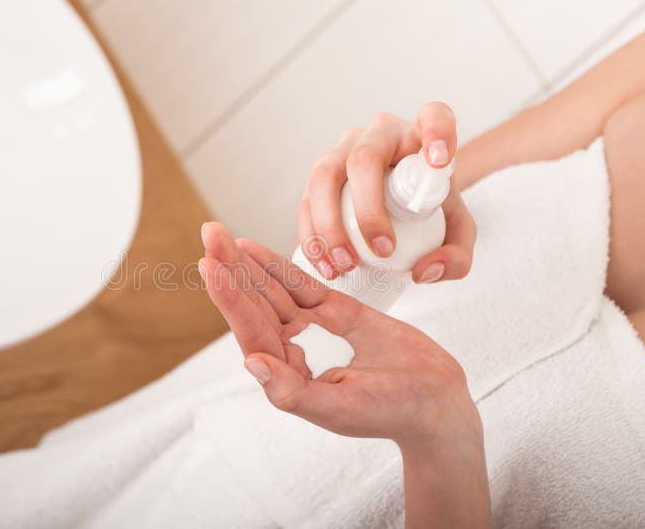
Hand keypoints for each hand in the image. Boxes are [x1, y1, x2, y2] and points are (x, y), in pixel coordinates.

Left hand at [200, 222, 489, 526]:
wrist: (435, 402)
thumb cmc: (391, 412)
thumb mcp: (340, 408)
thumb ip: (293, 392)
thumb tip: (253, 363)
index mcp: (287, 377)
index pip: (252, 332)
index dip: (230, 299)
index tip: (209, 265)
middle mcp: (292, 352)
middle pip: (254, 305)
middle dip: (230, 270)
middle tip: (209, 233)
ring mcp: (313, 330)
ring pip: (272, 292)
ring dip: (247, 264)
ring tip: (220, 235)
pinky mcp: (336, 313)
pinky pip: (300, 285)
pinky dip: (277, 266)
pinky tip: (252, 250)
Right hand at [298, 103, 475, 284]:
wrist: (400, 213)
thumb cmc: (430, 213)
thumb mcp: (455, 236)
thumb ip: (456, 258)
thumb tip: (423, 271)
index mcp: (420, 137)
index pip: (433, 116)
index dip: (437, 131)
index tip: (441, 160)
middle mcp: (379, 136)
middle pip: (364, 158)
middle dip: (368, 209)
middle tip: (383, 251)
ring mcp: (342, 151)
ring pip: (324, 176)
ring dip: (330, 224)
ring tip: (346, 264)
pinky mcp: (318, 176)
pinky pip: (305, 200)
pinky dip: (311, 235)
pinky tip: (325, 264)